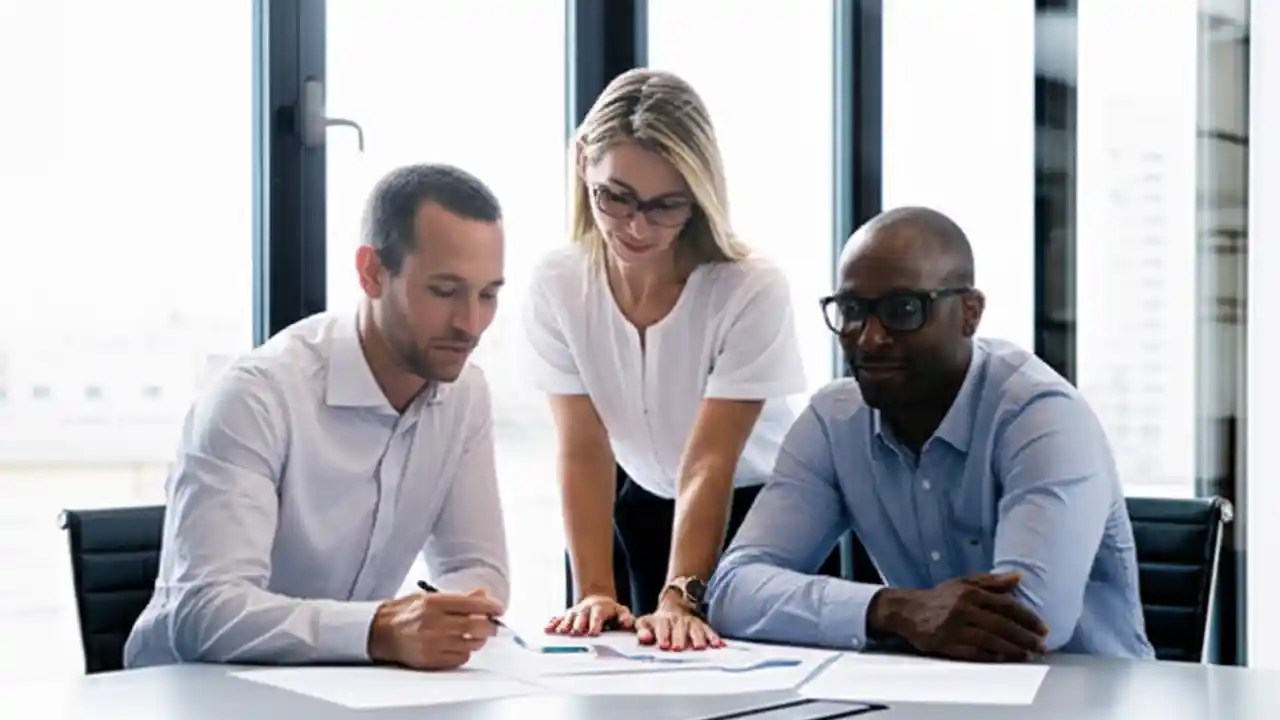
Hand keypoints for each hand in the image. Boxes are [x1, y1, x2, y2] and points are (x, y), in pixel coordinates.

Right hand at [368, 589, 503, 669]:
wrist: (380, 632)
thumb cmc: (406, 613)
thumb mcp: (429, 597)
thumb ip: (458, 598)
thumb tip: (483, 595)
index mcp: (433, 603)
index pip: (472, 605)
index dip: (491, 607)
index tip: (499, 609)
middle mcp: (433, 624)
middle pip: (476, 626)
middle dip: (490, 625)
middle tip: (492, 624)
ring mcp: (432, 644)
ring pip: (471, 644)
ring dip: (478, 639)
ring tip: (475, 634)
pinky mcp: (430, 660)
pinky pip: (460, 658)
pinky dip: (465, 651)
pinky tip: (460, 644)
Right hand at [546, 594, 635, 635]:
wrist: (599, 601)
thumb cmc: (611, 612)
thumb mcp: (621, 612)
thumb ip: (625, 617)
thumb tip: (626, 621)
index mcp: (600, 608)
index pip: (597, 615)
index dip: (595, 623)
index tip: (593, 633)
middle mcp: (586, 609)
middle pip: (581, 616)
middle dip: (578, 624)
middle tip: (576, 633)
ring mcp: (576, 612)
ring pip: (570, 617)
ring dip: (565, 624)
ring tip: (562, 632)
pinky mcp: (569, 616)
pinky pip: (560, 618)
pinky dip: (553, 623)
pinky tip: (548, 629)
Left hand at [635, 597, 724, 650]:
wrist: (676, 603)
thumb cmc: (659, 622)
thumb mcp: (646, 623)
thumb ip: (643, 631)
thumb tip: (644, 638)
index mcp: (662, 619)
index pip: (662, 625)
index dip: (662, 634)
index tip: (663, 645)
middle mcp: (677, 620)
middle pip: (679, 628)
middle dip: (679, 637)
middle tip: (678, 648)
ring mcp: (691, 622)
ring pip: (695, 629)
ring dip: (697, 638)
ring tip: (699, 647)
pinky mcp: (702, 625)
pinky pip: (709, 630)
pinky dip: (713, 637)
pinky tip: (718, 644)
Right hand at [868, 572, 1048, 661]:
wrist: (907, 610)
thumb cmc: (940, 597)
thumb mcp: (964, 583)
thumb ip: (992, 581)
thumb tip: (1019, 577)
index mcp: (970, 593)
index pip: (1006, 605)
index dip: (1027, 617)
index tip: (1043, 627)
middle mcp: (963, 609)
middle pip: (1002, 625)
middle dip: (1025, 637)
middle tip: (1042, 646)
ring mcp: (954, 627)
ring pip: (990, 640)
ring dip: (1012, 649)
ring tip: (1028, 655)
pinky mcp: (945, 643)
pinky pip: (973, 652)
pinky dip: (990, 656)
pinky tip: (1003, 658)